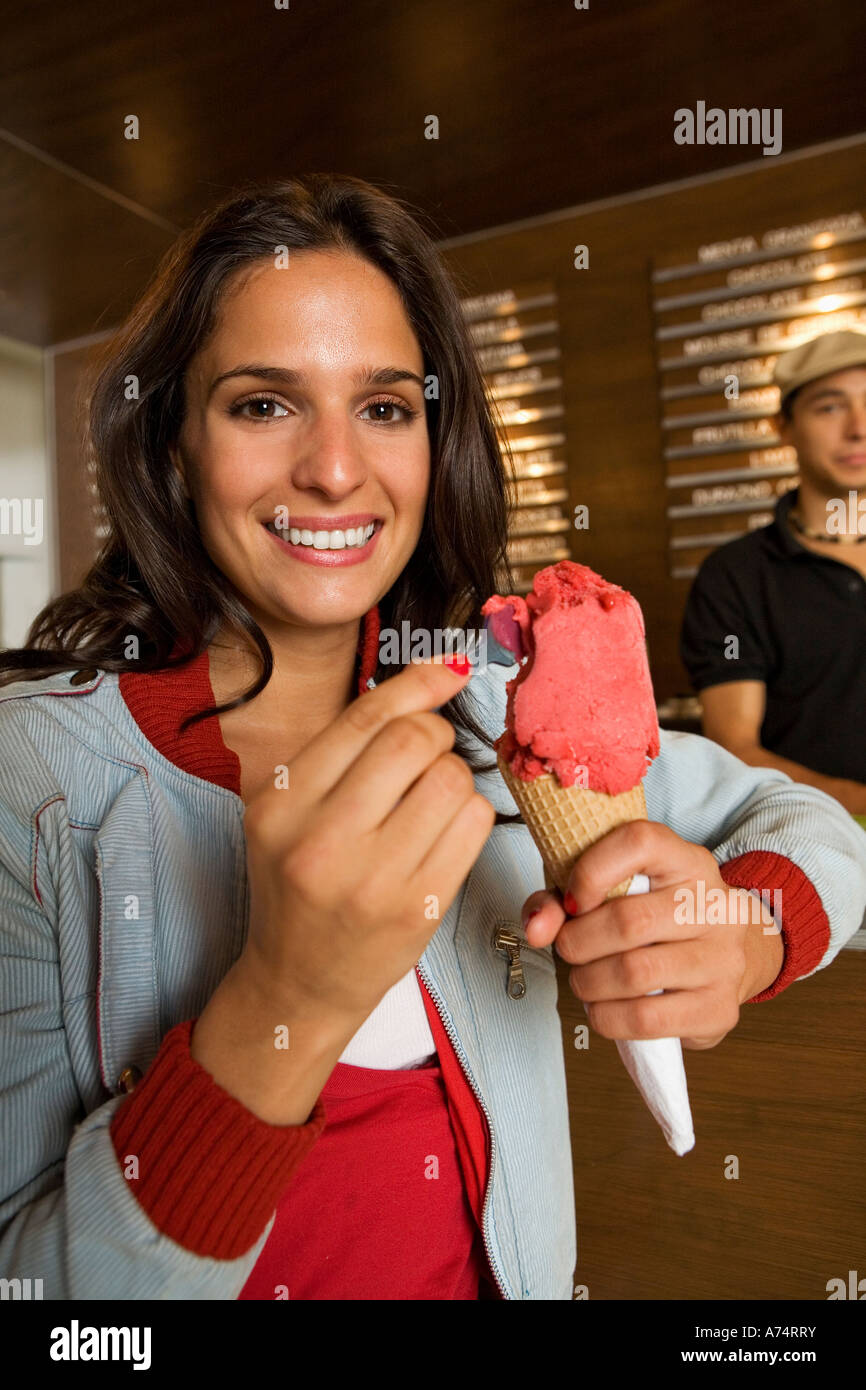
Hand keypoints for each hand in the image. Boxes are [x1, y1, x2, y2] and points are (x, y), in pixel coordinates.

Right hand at [238, 657, 495, 1031]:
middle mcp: (320, 838)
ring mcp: (370, 879)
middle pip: (413, 740)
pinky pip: (474, 825)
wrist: (298, 980)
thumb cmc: (301, 885)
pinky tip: (443, 834)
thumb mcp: (292, 811)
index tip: (444, 673)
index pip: (365, 718)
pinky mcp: (416, 909)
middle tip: (429, 757)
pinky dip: (470, 815)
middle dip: (436, 735)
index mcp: (282, 802)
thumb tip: (431, 677)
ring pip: (452, 779)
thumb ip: (345, 750)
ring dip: (454, 779)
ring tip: (430, 804)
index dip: (416, 684)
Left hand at [520, 821, 783, 1048]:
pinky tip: (605, 1007)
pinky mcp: (719, 1009)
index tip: (573, 900)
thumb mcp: (614, 891)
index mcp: (686, 861)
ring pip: (635, 974)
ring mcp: (724, 958)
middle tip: (571, 950)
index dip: (592, 871)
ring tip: (586, 980)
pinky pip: (647, 1020)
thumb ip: (562, 899)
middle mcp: (715, 904)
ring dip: (589, 983)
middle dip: (578, 943)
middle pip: (628, 921)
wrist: (732, 955)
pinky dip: (608, 1017)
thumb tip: (536, 929)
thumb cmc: (658, 916)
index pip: (639, 843)